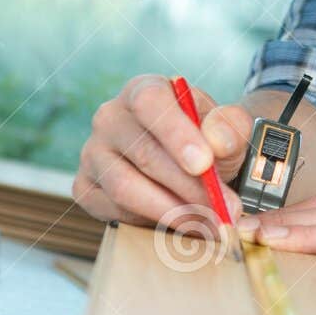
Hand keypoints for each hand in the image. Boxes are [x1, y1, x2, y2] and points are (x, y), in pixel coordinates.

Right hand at [73, 74, 250, 230]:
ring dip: (173, 211)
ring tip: (208, 223)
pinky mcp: (85, 187)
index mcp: (143, 91)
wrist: (187, 166)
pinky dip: (150, 222)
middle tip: (223, 211)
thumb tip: (218, 142)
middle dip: (189, 188)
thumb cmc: (205, 142)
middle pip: (143, 153)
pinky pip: (113, 211)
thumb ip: (230, 129)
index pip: (149, 102)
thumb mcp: (227, 131)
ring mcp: (93, 153)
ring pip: (126, 188)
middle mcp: (110, 118)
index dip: (175, 133)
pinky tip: (179, 222)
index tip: (203, 164)